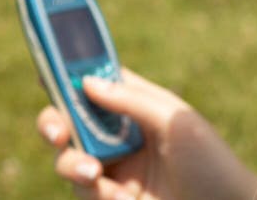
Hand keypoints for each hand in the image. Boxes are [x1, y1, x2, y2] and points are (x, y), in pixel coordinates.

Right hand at [35, 67, 256, 199]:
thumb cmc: (211, 162)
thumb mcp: (175, 122)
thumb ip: (130, 100)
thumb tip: (86, 81)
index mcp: (136, 105)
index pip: (95, 82)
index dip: (69, 74)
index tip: (45, 69)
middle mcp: (119, 134)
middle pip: (69, 120)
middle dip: (53, 122)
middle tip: (57, 132)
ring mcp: (114, 169)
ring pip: (69, 158)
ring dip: (72, 163)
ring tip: (92, 173)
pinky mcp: (112, 199)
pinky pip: (84, 193)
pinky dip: (95, 193)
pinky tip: (122, 198)